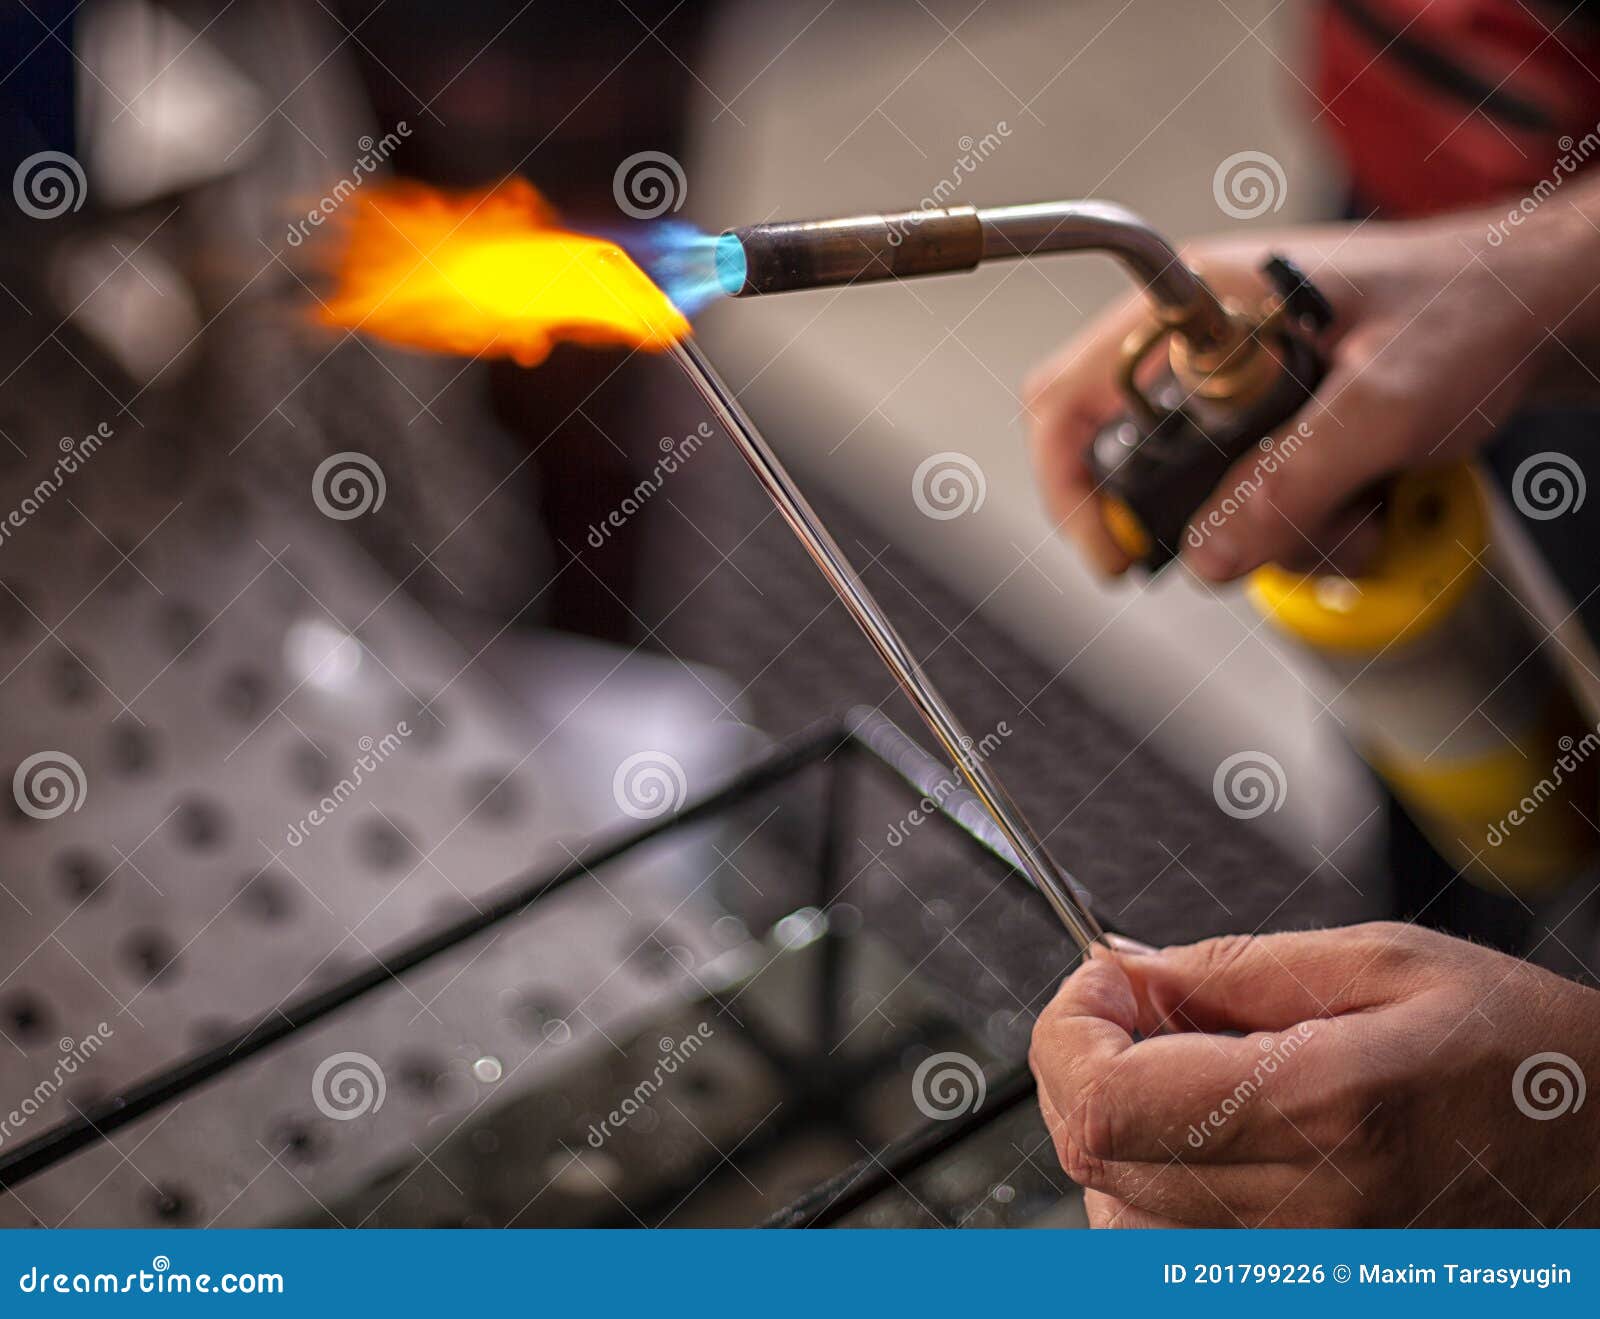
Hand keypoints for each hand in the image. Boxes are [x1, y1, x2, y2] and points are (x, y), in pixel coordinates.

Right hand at [1022, 200, 1597, 580]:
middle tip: (1263, 541)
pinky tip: (1369, 507)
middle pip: (1137, 465)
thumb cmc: (1472, 308)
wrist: (1543, 309)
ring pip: (1206, 504)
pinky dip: (1311, 531)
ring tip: (1357, 513)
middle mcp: (1203, 349)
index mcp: (1197, 306)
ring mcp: (1240, 392)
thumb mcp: (1380, 404)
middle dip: (1206, 524)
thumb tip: (1208, 556)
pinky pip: (1256, 505)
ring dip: (1280, 536)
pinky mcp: (1279, 428)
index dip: (1071, 483)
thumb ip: (1290, 482)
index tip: (1115, 554)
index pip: (1073, 397)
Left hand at [1029, 922, 1599, 1226]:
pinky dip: (1150, 1181)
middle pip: (1095, 1155)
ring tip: (1184, 1063)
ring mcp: (1303, 1268)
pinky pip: (1167, 1249)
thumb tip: (1123, 970)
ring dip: (1113, 1122)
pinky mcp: (1303, 1285)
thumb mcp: (1380, 962)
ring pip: (1115, 1211)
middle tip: (1141, 1006)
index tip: (1102, 981)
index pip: (1107, 1099)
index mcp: (1325, 1110)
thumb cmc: (1514, 1050)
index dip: (1069, 1028)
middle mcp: (1306, 1212)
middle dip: (1082, 1061)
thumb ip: (1231, 968)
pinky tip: (1203, 1127)